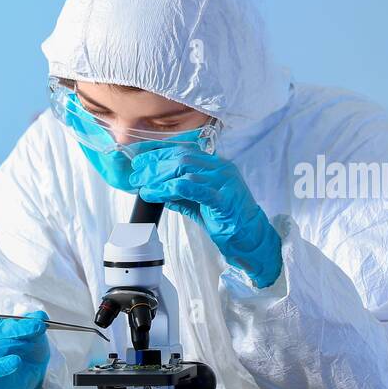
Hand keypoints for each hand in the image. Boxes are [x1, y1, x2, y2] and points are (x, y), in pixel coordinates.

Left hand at [129, 145, 282, 287]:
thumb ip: (182, 196)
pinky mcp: (222, 198)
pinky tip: (156, 194)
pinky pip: (191, 188)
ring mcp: (223, 181)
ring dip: (158, 177)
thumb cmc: (229, 221)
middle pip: (181, 156)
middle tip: (136, 175)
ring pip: (184, 168)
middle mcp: (221, 168)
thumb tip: (158, 191)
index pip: (183, 149)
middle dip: (154, 164)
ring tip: (143, 186)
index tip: (138, 157)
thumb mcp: (200, 204)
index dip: (158, 151)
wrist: (252, 239)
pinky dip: (169, 189)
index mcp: (216, 165)